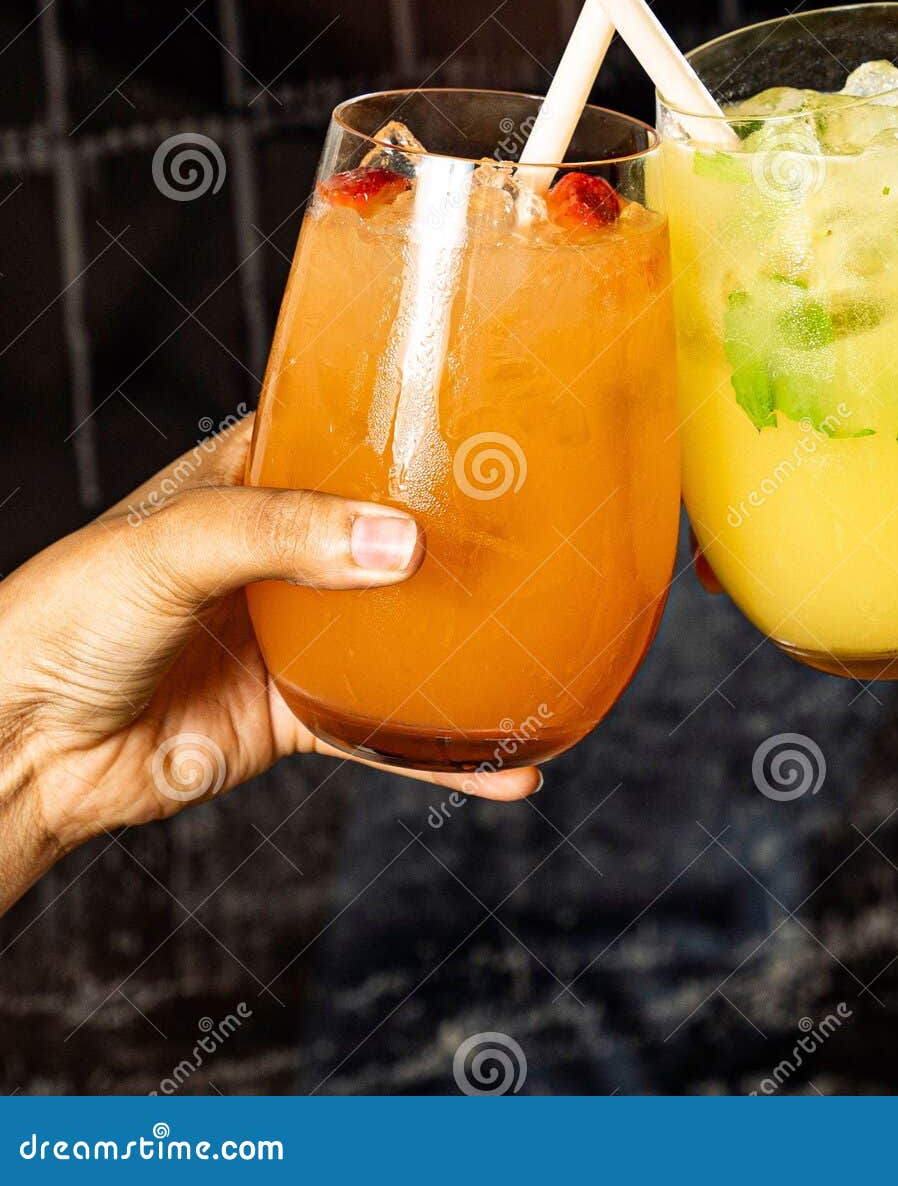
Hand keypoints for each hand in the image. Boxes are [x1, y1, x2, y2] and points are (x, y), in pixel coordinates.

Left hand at [0, 418, 539, 913]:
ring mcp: (295, 635)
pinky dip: (443, 753)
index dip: (416, 428)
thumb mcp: (170, 546)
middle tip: (549, 534)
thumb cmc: (63, 617)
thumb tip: (395, 542)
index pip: (348, 435)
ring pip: (403, 636)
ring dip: (470, 648)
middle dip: (462, 540)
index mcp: (250, 480)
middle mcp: (283, 552)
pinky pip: (386, 731)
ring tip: (551, 649)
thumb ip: (279, 535)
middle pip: (391, 535)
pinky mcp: (296, 714)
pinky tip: (506, 768)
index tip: (494, 424)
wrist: (23, 748)